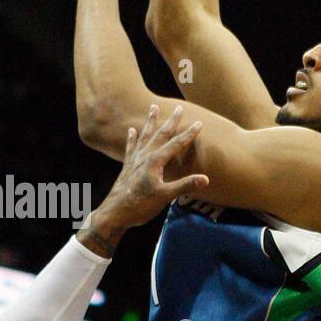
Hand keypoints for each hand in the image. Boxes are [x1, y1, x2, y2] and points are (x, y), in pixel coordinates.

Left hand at [77, 105, 209, 254]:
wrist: (115, 213)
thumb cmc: (140, 206)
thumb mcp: (165, 197)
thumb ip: (184, 186)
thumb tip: (205, 179)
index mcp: (155, 161)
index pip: (176, 144)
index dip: (188, 134)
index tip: (199, 123)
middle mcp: (144, 156)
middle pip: (160, 134)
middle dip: (171, 121)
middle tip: (179, 108)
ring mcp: (134, 160)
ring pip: (145, 135)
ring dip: (150, 122)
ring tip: (152, 107)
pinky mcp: (127, 166)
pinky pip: (131, 146)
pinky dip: (132, 137)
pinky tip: (132, 130)